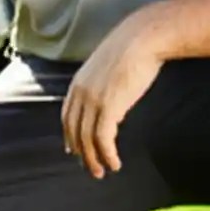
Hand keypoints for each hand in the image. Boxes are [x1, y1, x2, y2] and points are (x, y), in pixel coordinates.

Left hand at [62, 19, 164, 178]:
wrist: (142, 38)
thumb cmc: (132, 47)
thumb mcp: (108, 64)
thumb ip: (102, 80)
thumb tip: (109, 92)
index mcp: (78, 82)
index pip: (67, 116)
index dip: (70, 135)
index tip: (73, 149)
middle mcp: (80, 93)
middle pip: (74, 131)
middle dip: (81, 152)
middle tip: (90, 167)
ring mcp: (93, 100)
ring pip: (87, 139)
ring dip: (94, 159)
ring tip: (102, 172)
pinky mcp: (109, 107)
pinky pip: (103, 139)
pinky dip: (107, 154)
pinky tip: (115, 163)